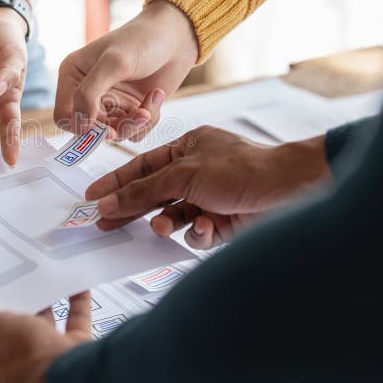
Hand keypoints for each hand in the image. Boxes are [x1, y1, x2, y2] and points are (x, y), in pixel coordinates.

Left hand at [0, 289, 91, 382]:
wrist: (74, 377)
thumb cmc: (26, 367)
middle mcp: (13, 377)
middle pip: (2, 339)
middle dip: (2, 309)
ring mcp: (43, 367)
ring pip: (39, 329)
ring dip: (38, 304)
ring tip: (31, 278)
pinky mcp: (70, 356)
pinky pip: (73, 325)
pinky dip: (75, 305)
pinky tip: (73, 286)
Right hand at [54, 0, 197, 140]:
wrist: (177, 36)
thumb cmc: (142, 40)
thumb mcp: (113, 63)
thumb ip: (89, 94)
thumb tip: (80, 126)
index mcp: (73, 76)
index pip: (63, 116)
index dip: (81, 127)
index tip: (106, 128)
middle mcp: (87, 93)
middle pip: (91, 131)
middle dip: (117, 126)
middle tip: (141, 115)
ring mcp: (110, 104)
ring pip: (114, 135)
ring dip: (137, 123)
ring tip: (154, 97)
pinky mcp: (130, 111)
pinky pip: (133, 133)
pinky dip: (148, 120)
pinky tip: (157, 95)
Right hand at [86, 126, 330, 248]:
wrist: (291, 189)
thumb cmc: (240, 168)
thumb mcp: (183, 174)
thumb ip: (142, 191)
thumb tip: (107, 202)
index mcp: (188, 148)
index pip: (142, 166)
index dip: (115, 181)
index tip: (91, 197)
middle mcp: (198, 173)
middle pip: (153, 194)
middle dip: (132, 209)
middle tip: (105, 224)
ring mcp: (211, 199)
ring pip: (175, 217)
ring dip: (169, 223)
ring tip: (167, 227)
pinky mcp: (225, 224)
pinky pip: (199, 233)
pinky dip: (200, 233)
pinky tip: (208, 228)